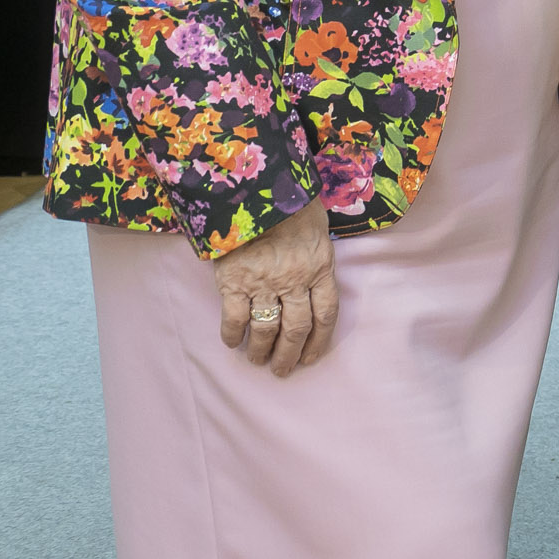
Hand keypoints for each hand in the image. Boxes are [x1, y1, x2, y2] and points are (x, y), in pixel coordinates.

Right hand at [212, 200, 338, 376]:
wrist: (254, 187)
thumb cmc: (290, 202)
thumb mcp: (317, 226)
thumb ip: (317, 252)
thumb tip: (317, 266)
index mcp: (320, 267)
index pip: (326, 314)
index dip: (319, 340)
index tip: (310, 356)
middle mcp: (295, 280)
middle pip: (297, 329)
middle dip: (290, 355)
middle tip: (282, 370)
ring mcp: (264, 283)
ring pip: (266, 329)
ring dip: (262, 350)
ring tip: (258, 360)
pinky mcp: (234, 282)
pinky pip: (235, 318)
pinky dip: (233, 335)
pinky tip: (232, 342)